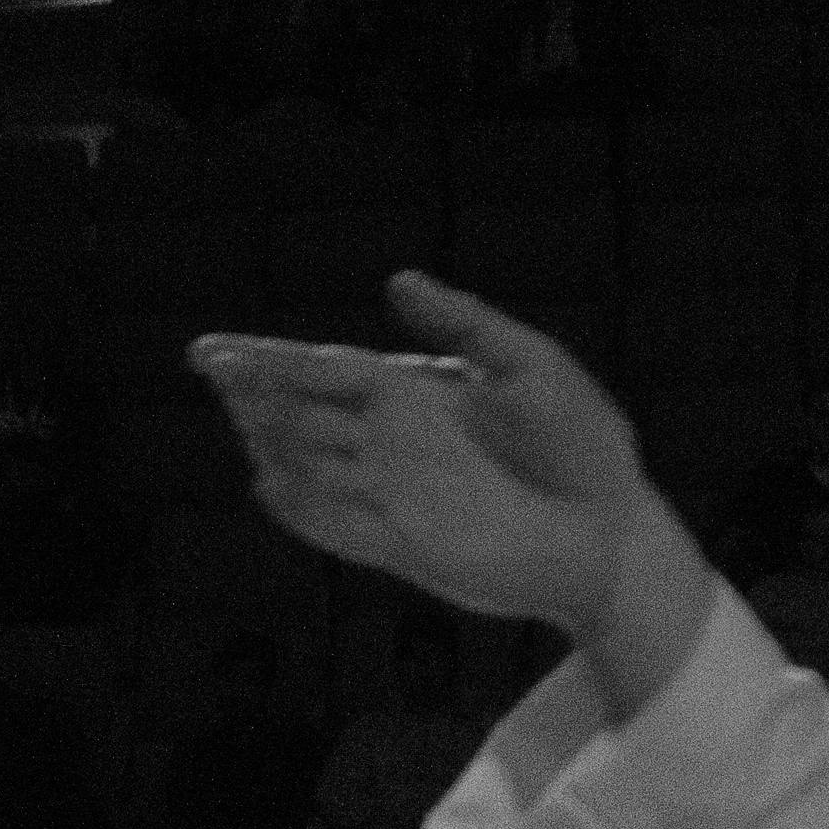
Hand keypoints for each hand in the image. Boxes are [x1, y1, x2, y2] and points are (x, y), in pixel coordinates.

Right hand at [192, 281, 721, 708]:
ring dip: (269, 441)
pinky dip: (302, 508)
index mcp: (417, 396)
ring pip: (311, 465)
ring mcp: (396, 497)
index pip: (327, 370)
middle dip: (256, 393)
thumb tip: (396, 282)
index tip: (214, 349)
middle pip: (304, 414)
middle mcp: (395, 445)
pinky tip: (265, 484)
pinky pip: (340, 526)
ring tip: (234, 416)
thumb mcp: (533, 367)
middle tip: (213, 370)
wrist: (615, 534)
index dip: (270, 359)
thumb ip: (465, 326)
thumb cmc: (585, 450)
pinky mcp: (408, 546)